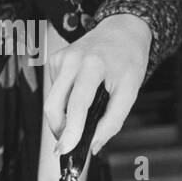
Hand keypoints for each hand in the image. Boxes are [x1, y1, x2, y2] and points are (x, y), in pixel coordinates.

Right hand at [43, 14, 151, 155]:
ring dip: (62, 116)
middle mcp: (72, 59)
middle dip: (59, 130)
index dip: (70, 131)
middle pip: (53, 105)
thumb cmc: (128, 59)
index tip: (64, 150)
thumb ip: (113, 120)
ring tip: (80, 117)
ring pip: (51, 100)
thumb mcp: (130, 90)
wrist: (122, 30)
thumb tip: (93, 144)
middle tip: (70, 143)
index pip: (77, 104)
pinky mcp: (55, 59)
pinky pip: (54, 90)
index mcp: (93, 65)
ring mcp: (61, 58)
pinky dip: (64, 100)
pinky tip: (80, 91)